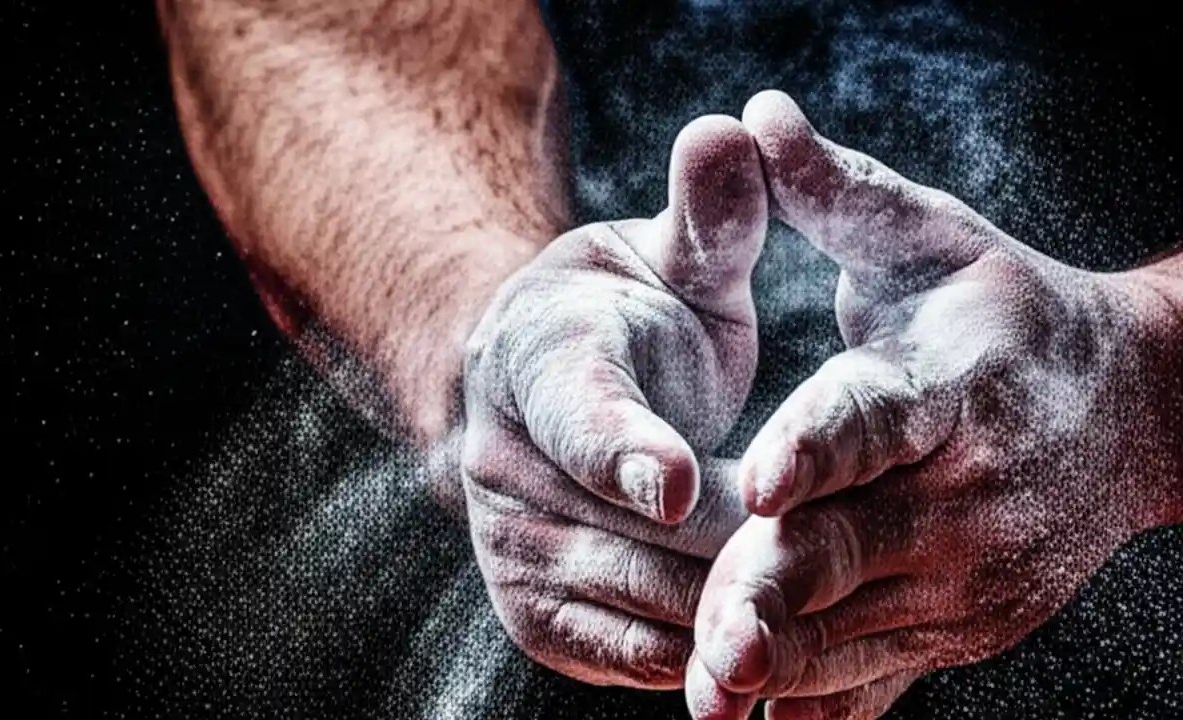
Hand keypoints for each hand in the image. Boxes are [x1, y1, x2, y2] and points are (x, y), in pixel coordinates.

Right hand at [460, 116, 767, 687]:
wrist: (561, 392)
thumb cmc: (637, 317)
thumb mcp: (675, 260)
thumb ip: (710, 214)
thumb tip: (736, 127)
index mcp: (534, 358)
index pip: (574, 409)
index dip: (627, 447)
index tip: (683, 484)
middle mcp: (499, 459)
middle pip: (624, 529)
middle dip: (730, 550)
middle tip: (832, 559)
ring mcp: (509, 547)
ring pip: (634, 604)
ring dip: (726, 611)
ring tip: (817, 601)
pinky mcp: (534, 616)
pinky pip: (624, 655)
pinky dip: (698, 657)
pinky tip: (768, 643)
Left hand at [687, 92, 1182, 718]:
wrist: (1127, 407)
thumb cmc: (999, 312)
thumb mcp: (929, 240)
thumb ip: (835, 192)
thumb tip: (752, 112)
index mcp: (956, 381)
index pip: (874, 417)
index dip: (817, 450)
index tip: (756, 483)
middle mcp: (971, 487)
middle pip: (857, 543)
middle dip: (780, 588)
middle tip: (716, 633)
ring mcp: (978, 571)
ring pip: (862, 622)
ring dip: (786, 658)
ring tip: (710, 689)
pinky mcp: (973, 625)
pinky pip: (890, 670)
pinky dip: (826, 699)